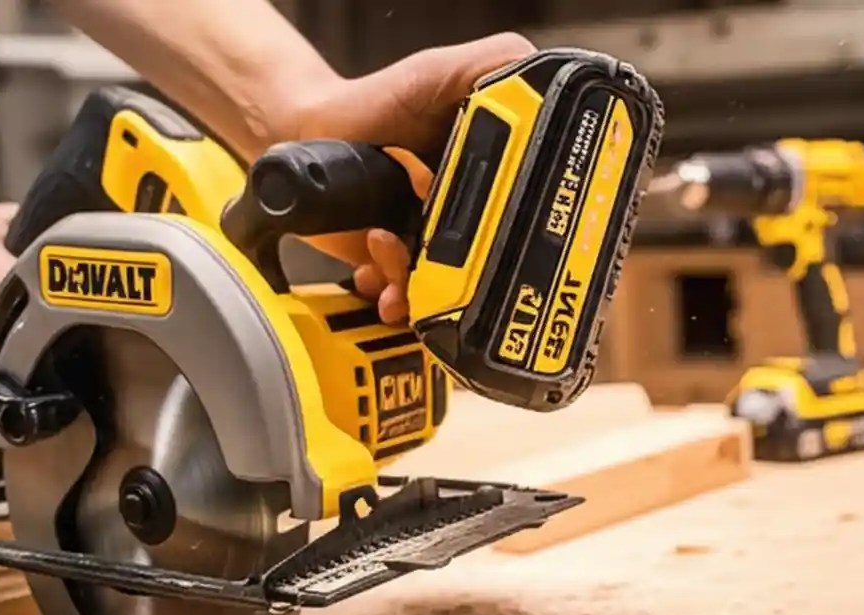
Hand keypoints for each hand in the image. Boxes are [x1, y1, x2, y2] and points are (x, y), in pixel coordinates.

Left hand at [285, 32, 535, 324]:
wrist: (311, 134)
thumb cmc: (378, 100)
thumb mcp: (443, 71)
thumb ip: (496, 66)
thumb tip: (551, 84)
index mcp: (492, 172)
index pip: (522, 212)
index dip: (505, 223)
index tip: (478, 214)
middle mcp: (468, 213)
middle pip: (487, 262)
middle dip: (461, 266)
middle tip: (425, 234)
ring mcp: (434, 243)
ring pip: (448, 290)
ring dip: (417, 281)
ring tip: (385, 244)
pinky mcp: (398, 266)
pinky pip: (409, 300)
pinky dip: (393, 295)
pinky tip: (373, 271)